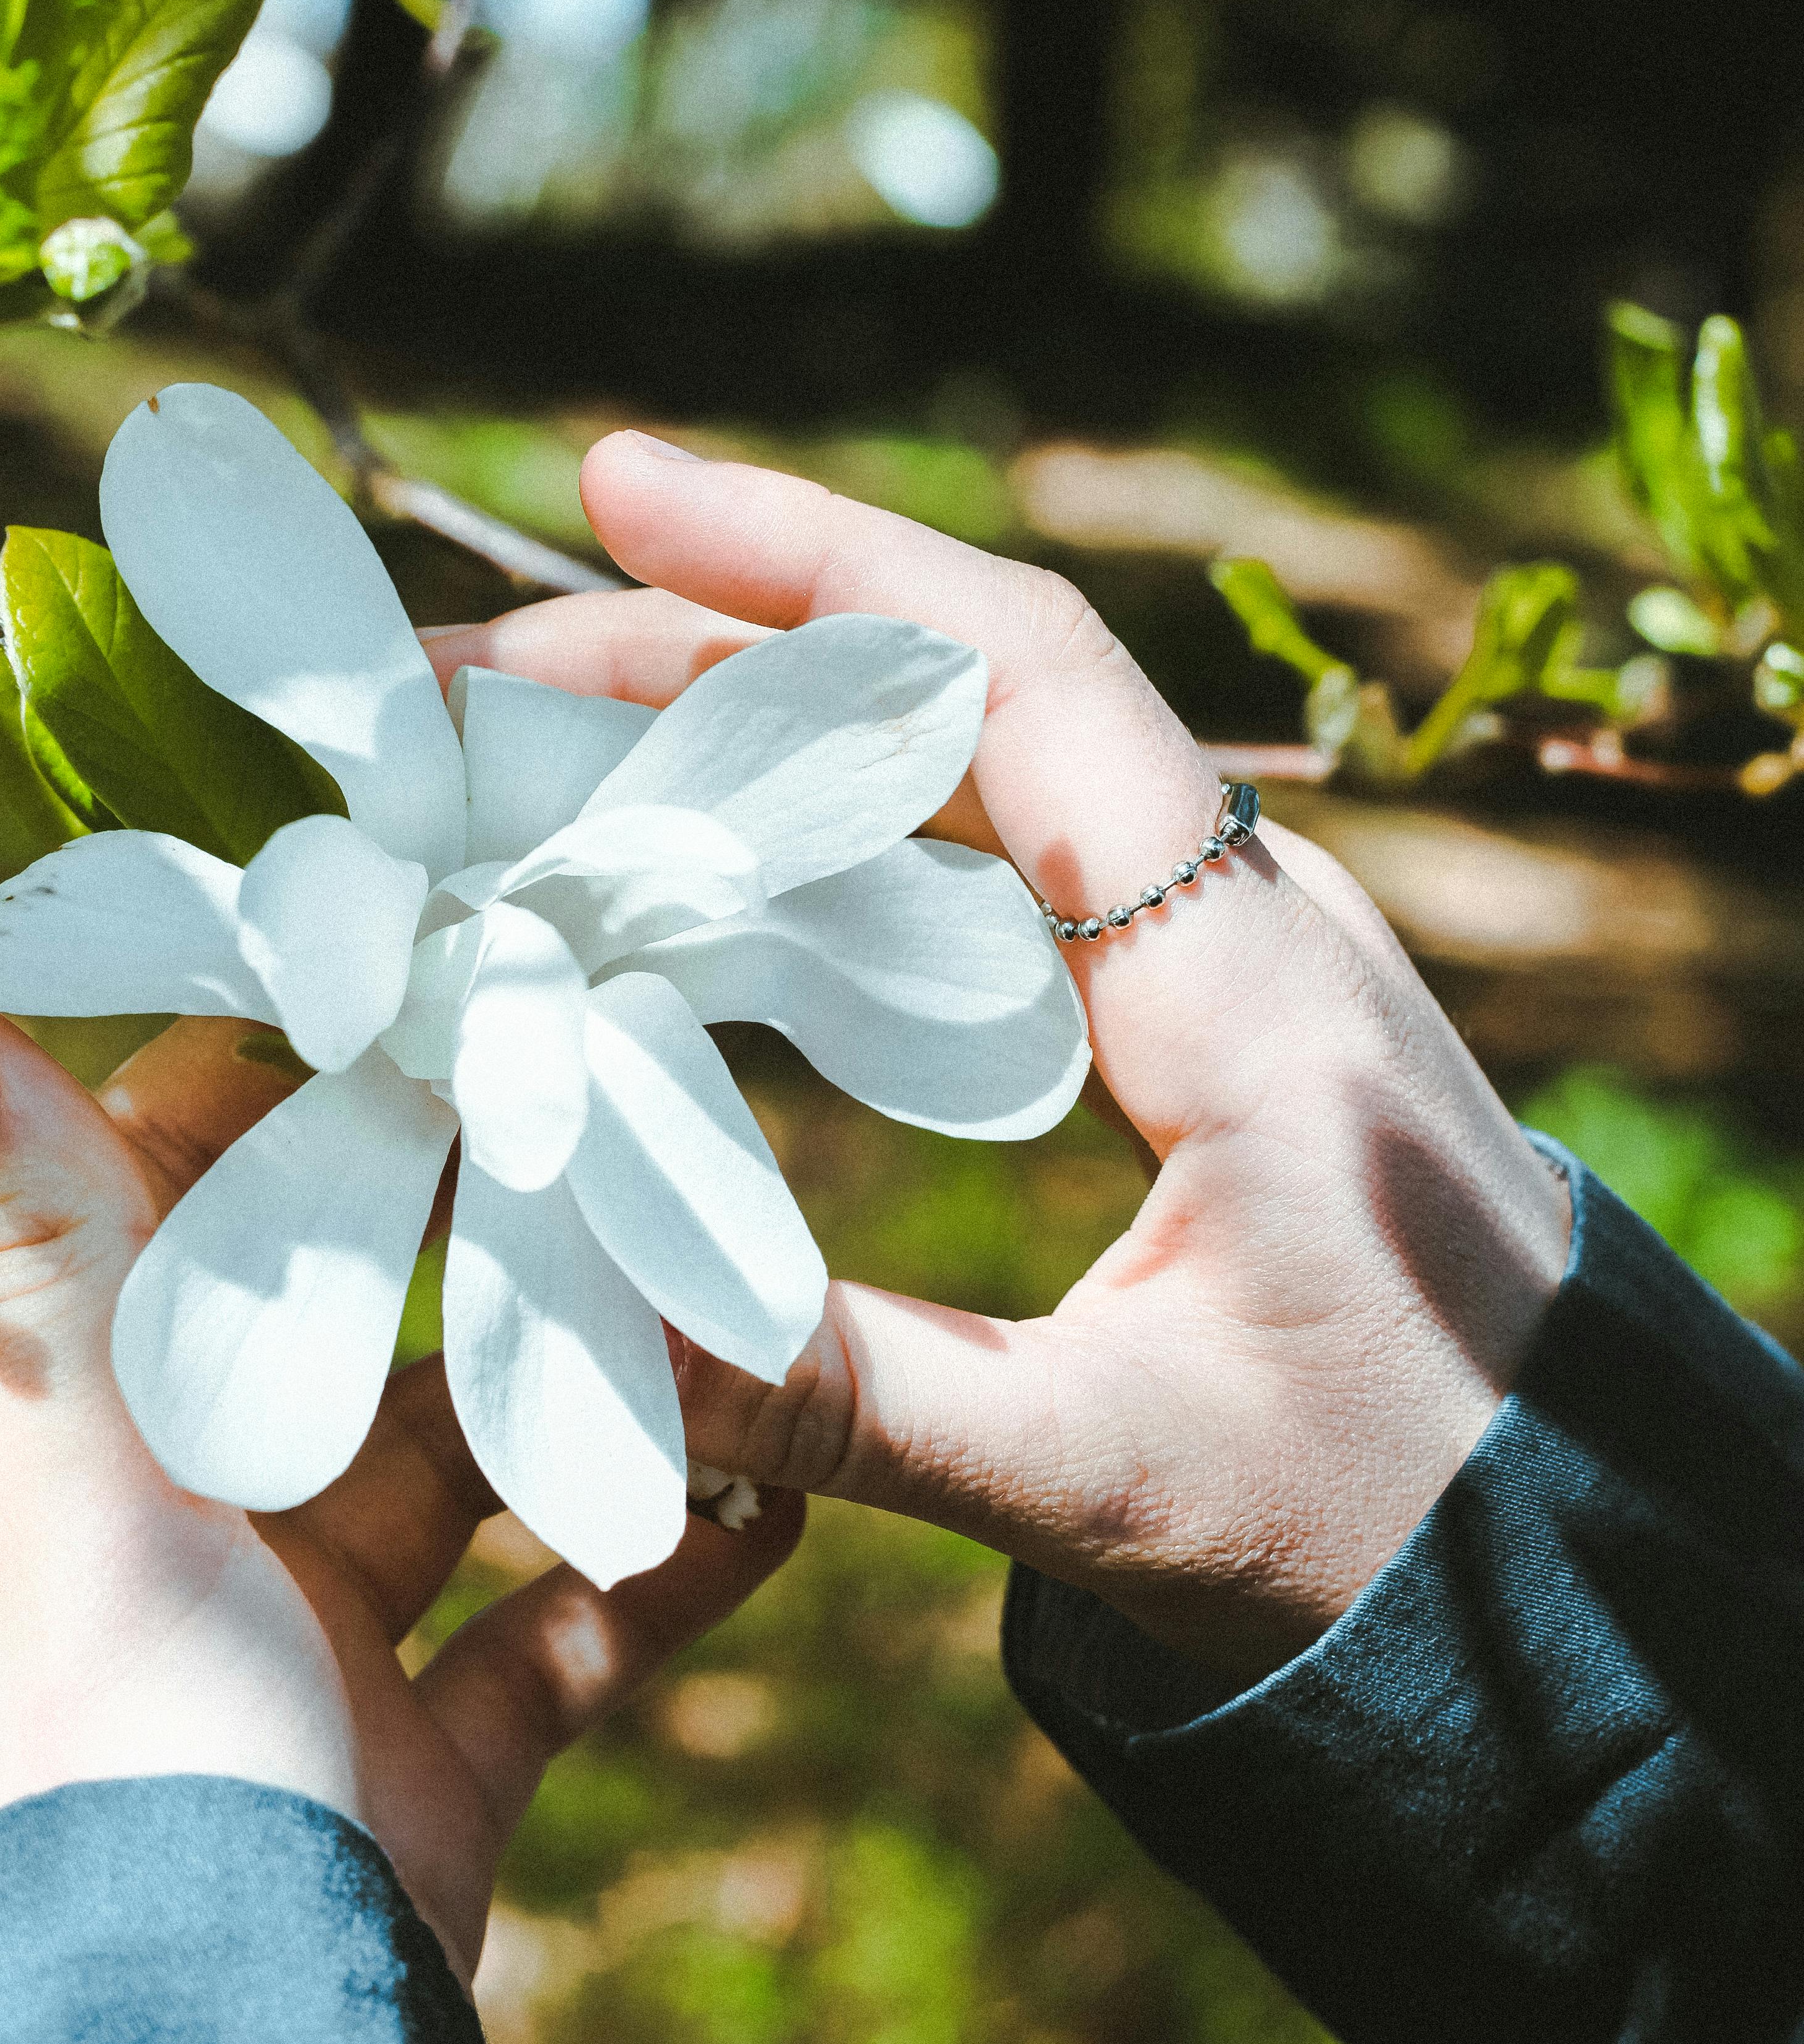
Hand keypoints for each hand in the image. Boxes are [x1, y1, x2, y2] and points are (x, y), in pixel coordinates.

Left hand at [0, 1008, 799, 1981]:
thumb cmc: (117, 1783)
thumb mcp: (91, 1497)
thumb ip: (48, 1266)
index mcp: (36, 1468)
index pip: (132, 1227)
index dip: (252, 1108)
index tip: (399, 999)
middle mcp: (160, 1545)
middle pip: (316, 1340)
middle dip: (449, 1237)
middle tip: (588, 1110)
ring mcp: (300, 1659)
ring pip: (462, 1471)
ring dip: (579, 1397)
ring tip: (718, 1301)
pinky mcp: (423, 1763)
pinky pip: (560, 1633)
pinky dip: (661, 1571)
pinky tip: (776, 1506)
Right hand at [429, 434, 1570, 1687]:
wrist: (1572, 1560)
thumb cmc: (1394, 1517)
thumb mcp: (1122, 1480)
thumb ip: (860, 1404)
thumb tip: (590, 1328)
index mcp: (1249, 984)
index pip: (1018, 671)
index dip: (813, 562)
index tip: (621, 483)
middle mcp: (1245, 919)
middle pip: (956, 696)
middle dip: (709, 655)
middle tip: (471, 687)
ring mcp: (1225, 955)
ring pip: (965, 776)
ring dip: (751, 744)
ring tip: (530, 766)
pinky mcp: (1198, 1016)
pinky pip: (992, 869)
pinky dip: (826, 845)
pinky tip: (691, 884)